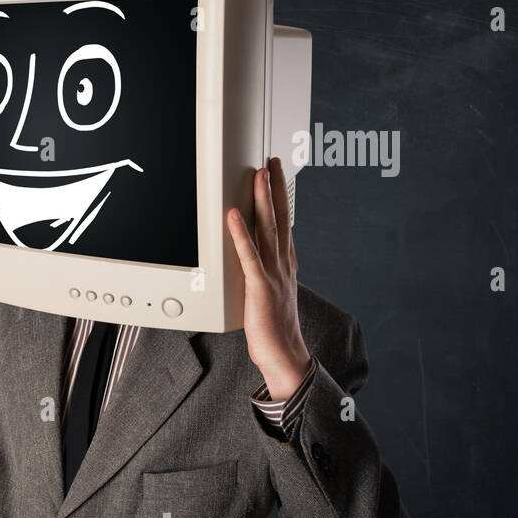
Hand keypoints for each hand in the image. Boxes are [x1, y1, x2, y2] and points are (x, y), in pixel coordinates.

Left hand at [226, 157, 311, 399]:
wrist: (284, 355)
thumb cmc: (272, 327)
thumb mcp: (267, 292)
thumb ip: (259, 271)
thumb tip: (245, 259)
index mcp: (285, 264)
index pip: (283, 222)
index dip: (279, 196)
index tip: (274, 174)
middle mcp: (282, 264)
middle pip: (280, 218)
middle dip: (274, 188)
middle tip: (269, 162)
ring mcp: (273, 275)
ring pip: (268, 230)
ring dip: (262, 201)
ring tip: (258, 176)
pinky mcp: (260, 288)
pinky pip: (248, 256)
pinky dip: (240, 234)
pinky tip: (233, 216)